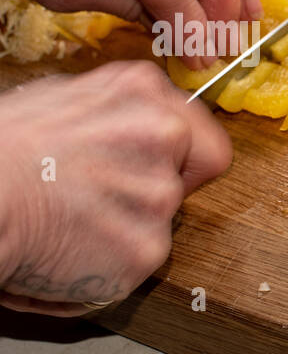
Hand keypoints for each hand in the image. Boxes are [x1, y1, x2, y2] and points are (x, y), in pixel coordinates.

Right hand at [0, 60, 231, 315]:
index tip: (159, 172)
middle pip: (190, 178)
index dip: (181, 159)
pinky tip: (70, 245)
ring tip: (74, 220)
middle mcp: (164, 135)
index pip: (202, 134)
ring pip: (163, 222)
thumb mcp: (61, 98)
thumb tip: (128, 124)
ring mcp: (159, 194)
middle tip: (106, 199)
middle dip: (155, 193)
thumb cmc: (1, 149)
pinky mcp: (146, 248)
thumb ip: (114, 111)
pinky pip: (138, 261)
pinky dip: (109, 263)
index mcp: (142, 91)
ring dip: (126, 228)